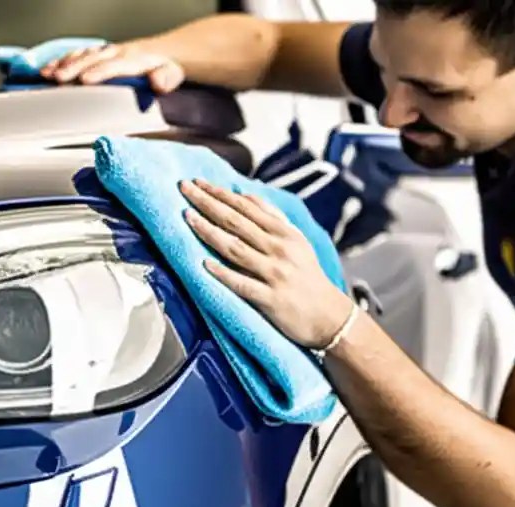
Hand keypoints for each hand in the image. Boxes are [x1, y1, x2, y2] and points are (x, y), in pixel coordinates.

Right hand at [39, 43, 184, 93]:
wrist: (164, 53)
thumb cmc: (166, 69)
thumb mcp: (172, 74)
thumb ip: (165, 79)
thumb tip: (158, 82)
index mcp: (135, 59)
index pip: (116, 65)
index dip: (100, 71)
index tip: (85, 80)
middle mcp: (118, 52)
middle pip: (93, 59)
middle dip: (74, 68)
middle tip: (58, 78)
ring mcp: (107, 52)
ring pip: (83, 55)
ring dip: (64, 64)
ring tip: (48, 74)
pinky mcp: (99, 54)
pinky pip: (78, 54)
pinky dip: (62, 61)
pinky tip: (48, 69)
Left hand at [179, 179, 353, 348]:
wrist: (329, 316)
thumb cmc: (307, 276)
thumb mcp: (296, 241)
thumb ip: (271, 217)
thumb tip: (243, 194)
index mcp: (284, 233)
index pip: (246, 207)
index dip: (220, 193)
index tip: (197, 182)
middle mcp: (279, 249)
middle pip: (237, 222)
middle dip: (208, 203)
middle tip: (184, 188)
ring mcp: (275, 273)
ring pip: (236, 249)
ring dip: (210, 232)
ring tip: (188, 219)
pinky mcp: (272, 299)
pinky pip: (243, 284)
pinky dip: (224, 274)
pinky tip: (204, 264)